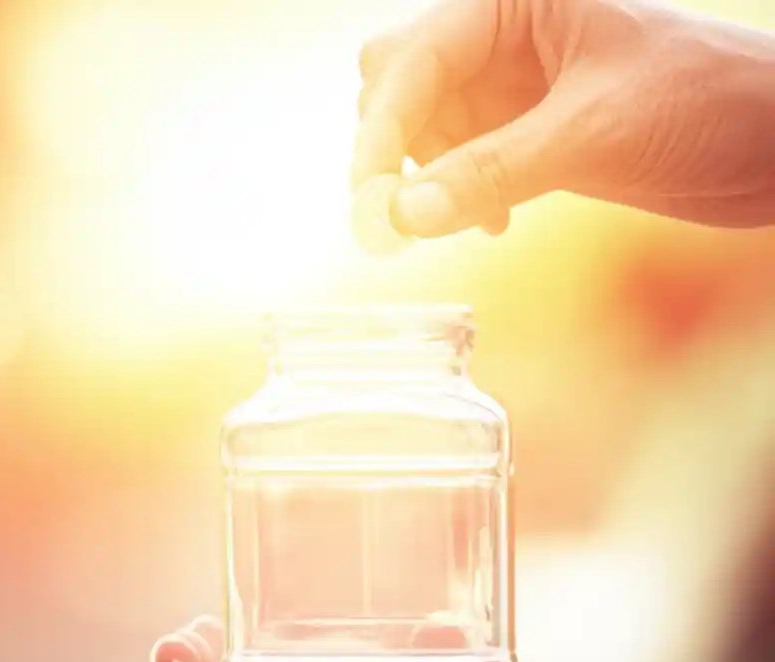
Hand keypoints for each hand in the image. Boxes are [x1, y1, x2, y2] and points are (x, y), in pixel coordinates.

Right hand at [355, 0, 774, 237]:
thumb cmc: (710, 102)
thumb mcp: (595, 132)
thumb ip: (491, 172)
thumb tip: (403, 215)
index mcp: (515, 1)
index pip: (412, 58)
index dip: (383, 130)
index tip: (369, 199)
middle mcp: (504, 36)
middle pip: (397, 83)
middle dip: (392, 148)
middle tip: (398, 215)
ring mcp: (513, 85)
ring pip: (422, 129)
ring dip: (425, 180)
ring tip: (471, 218)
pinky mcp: (526, 132)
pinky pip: (457, 162)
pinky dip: (456, 196)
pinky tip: (495, 221)